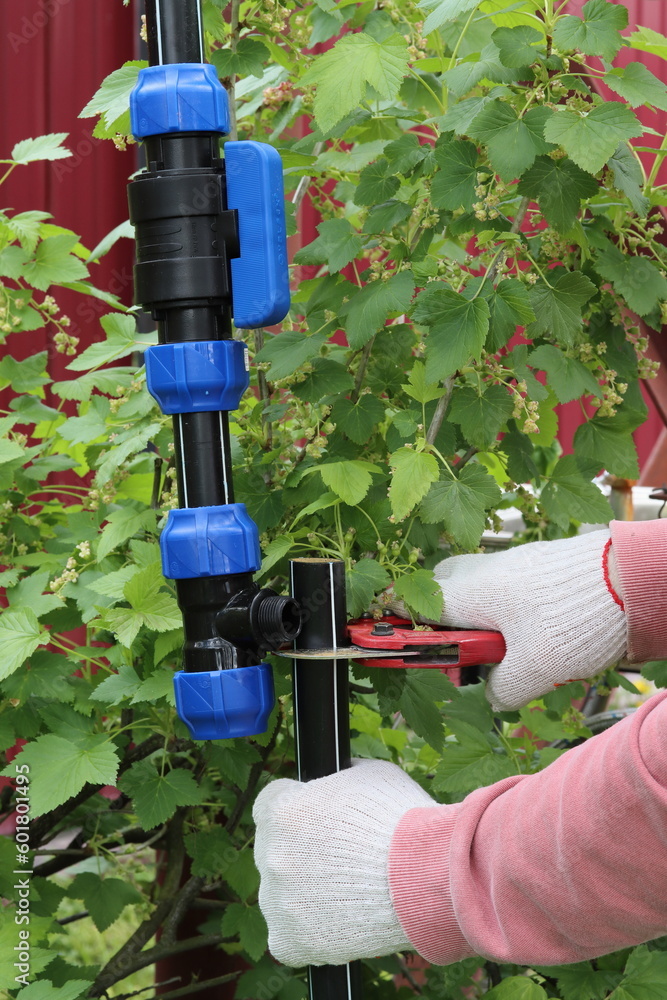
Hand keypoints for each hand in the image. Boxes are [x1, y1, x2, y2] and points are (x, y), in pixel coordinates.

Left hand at [253, 759, 432, 966]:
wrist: (425, 874)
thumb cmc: (401, 820)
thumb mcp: (369, 775)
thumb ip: (340, 778)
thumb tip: (341, 777)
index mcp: (281, 810)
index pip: (271, 806)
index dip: (297, 812)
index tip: (316, 821)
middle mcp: (272, 854)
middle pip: (276, 852)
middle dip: (302, 853)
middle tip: (341, 860)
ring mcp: (278, 900)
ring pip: (282, 896)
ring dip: (306, 893)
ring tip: (349, 893)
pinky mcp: (292, 939)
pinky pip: (288, 938)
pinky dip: (309, 933)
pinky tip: (337, 922)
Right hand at [388, 529, 626, 709]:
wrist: (630, 578)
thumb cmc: (576, 616)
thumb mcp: (534, 670)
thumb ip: (501, 689)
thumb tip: (494, 693)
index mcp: (469, 593)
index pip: (414, 607)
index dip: (400, 630)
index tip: (390, 647)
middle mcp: (482, 572)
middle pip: (441, 595)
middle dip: (445, 628)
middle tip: (467, 659)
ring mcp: (510, 564)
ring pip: (476, 592)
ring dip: (483, 622)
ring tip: (510, 651)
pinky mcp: (535, 565)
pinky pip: (506, 590)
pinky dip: (509, 613)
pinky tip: (536, 635)